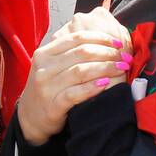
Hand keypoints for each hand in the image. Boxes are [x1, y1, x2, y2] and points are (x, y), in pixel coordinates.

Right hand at [15, 7, 133, 145]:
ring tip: (121, 68)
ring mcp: (47, 86)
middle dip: (108, 52)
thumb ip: (69, 52)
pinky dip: (93, 87)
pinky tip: (106, 84)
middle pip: (81, 53)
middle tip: (124, 56)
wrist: (31, 117)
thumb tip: (101, 38)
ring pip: (81, 71)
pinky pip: (76, 93)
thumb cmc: (48, 88)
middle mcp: (44, 67)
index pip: (76, 38)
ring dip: (106, 68)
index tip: (118, 42)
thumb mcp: (51, 65)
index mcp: (45, 53)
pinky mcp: (53, 105)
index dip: (100, 37)